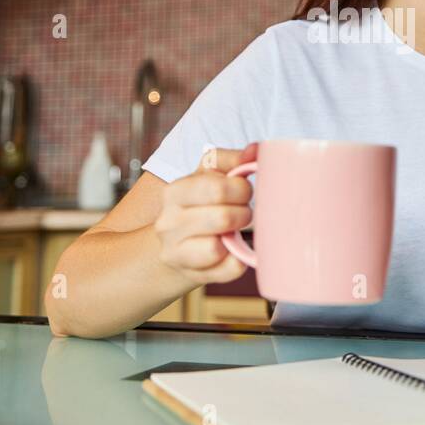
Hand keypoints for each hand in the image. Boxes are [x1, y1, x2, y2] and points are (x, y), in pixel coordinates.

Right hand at [155, 143, 257, 286]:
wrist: (175, 245)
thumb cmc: (200, 205)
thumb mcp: (210, 175)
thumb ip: (233, 159)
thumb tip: (256, 150)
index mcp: (175, 191)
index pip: (218, 188)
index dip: (242, 189)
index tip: (244, 192)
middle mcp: (169, 222)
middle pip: (223, 217)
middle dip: (243, 213)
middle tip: (243, 212)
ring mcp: (175, 251)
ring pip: (218, 248)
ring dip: (237, 237)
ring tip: (234, 230)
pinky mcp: (190, 274)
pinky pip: (228, 269)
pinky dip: (238, 260)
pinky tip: (231, 250)